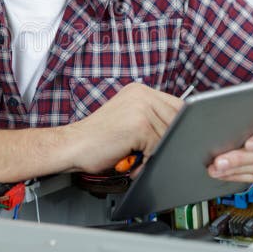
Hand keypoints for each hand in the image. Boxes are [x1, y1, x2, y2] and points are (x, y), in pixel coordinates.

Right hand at [65, 83, 183, 173]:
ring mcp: (141, 109)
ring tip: (135, 158)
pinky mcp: (139, 126)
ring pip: (168, 136)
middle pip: (177, 121)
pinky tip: (132, 161)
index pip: (178, 106)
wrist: (72, 145)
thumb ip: (151, 117)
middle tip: (145, 153)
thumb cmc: (97, 138)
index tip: (174, 140)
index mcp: (140, 90)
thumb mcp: (128, 118)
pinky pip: (158, 147)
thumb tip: (180, 129)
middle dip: (167, 141)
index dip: (178, 127)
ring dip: (155, 153)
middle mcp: (142, 94)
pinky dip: (147, 160)